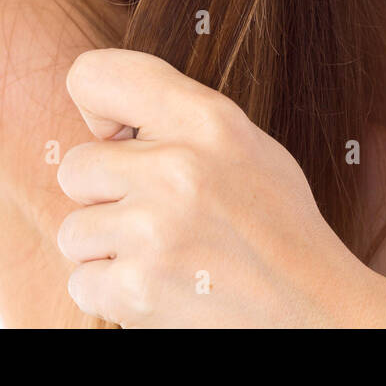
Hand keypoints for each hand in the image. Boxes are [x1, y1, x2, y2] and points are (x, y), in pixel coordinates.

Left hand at [55, 49, 385, 327]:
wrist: (312, 309)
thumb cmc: (275, 225)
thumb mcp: (245, 145)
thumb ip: (179, 119)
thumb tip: (99, 116)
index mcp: (208, 120)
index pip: (94, 76)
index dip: (94, 108)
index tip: (119, 139)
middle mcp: (178, 168)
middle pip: (76, 167)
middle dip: (104, 195)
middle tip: (157, 214)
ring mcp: (155, 232)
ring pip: (73, 232)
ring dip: (108, 250)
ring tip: (165, 254)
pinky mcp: (138, 290)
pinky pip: (82, 283)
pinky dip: (113, 293)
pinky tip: (162, 286)